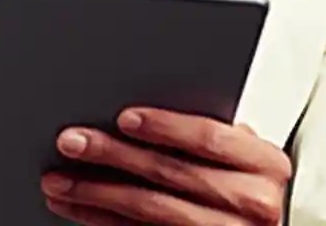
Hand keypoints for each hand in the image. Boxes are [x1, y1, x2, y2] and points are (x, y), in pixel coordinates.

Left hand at [41, 108, 291, 224]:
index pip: (210, 139)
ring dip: (97, 193)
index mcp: (265, 165)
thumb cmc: (245, 187)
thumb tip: (135, 111)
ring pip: (151, 210)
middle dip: (115, 155)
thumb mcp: (242, 157)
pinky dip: (104, 221)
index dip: (166, 126)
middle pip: (172, 173)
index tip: (124, 117)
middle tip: (73, 141)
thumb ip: (209, 134)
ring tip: (60, 180)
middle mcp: (253, 204)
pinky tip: (79, 208)